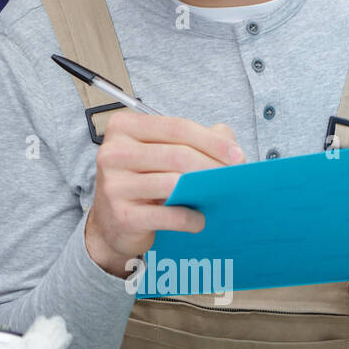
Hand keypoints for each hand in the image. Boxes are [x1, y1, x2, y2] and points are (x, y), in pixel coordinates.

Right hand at [85, 111, 245, 277]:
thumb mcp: (160, 151)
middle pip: (177, 154)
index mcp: (122, 127)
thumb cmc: (140, 180)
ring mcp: (114, 185)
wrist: (111, 221)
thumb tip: (227, 138)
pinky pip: (169, 215)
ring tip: (218, 195)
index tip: (237, 155)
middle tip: (233, 177)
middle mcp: (113, 153)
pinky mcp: (122, 215)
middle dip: (212, 166)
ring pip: (173, 183)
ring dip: (204, 191)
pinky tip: (198, 219)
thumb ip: (194, 138)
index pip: (176, 127)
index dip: (212, 141)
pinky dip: (191, 218)